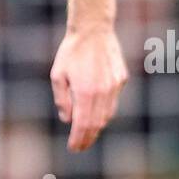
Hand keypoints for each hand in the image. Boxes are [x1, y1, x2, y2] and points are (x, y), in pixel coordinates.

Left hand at [50, 26, 127, 151]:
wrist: (93, 30)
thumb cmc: (71, 52)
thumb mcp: (58, 76)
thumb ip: (63, 100)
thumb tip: (69, 120)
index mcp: (86, 92)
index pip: (83, 125)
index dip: (78, 139)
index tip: (73, 148)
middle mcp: (103, 92)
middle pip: (97, 124)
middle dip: (88, 138)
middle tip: (79, 147)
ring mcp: (114, 86)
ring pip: (108, 115)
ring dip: (97, 127)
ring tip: (87, 135)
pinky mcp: (121, 79)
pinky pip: (113, 101)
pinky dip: (105, 112)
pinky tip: (96, 114)